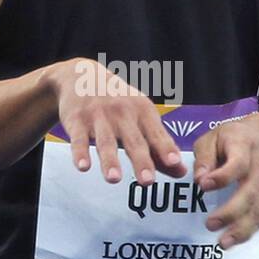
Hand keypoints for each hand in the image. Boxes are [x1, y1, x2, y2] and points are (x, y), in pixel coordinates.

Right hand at [50, 58, 187, 184]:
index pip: (156, 133)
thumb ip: (159, 146)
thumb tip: (182, 171)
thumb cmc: (119, 104)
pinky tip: (83, 167)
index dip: (166, 148)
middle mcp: (122, 112)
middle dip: (141, 161)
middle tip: (148, 182)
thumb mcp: (142, 117)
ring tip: (114, 180)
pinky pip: (79, 139)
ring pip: (106, 142)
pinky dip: (80, 153)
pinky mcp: (77, 121)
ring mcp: (99, 116)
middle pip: (133, 141)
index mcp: (143, 111)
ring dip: (110, 161)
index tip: (175, 162)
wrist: (82, 76)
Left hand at [193, 114, 258, 249]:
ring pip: (258, 209)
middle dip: (231, 212)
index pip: (238, 163)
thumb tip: (199, 180)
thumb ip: (205, 156)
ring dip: (241, 229)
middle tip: (210, 224)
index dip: (222, 176)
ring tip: (222, 243)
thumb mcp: (215, 136)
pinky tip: (233, 241)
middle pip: (250, 192)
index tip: (203, 186)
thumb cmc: (236, 137)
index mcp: (244, 146)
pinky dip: (247, 231)